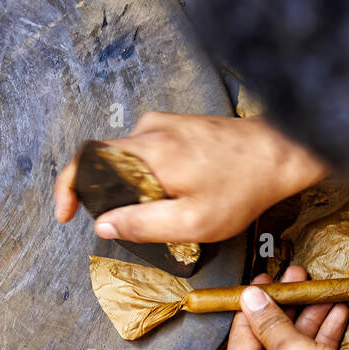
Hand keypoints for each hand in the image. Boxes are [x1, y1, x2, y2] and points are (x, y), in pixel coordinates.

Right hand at [53, 112, 329, 243]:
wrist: (282, 154)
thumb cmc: (243, 189)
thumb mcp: (193, 222)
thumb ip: (144, 225)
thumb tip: (104, 227)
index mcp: (148, 151)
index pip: (86, 161)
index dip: (67, 188)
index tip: (66, 213)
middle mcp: (150, 129)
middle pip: (104, 160)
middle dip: (106, 194)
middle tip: (130, 223)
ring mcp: (164, 122)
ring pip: (128, 158)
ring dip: (132, 186)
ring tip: (165, 209)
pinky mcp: (178, 125)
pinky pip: (147, 151)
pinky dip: (149, 174)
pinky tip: (177, 192)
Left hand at [224, 266, 348, 349]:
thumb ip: (270, 321)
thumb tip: (250, 299)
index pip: (241, 331)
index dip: (257, 300)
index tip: (268, 279)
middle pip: (268, 338)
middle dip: (288, 306)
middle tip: (298, 280)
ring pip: (292, 349)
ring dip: (309, 319)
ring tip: (322, 293)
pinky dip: (321, 341)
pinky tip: (336, 317)